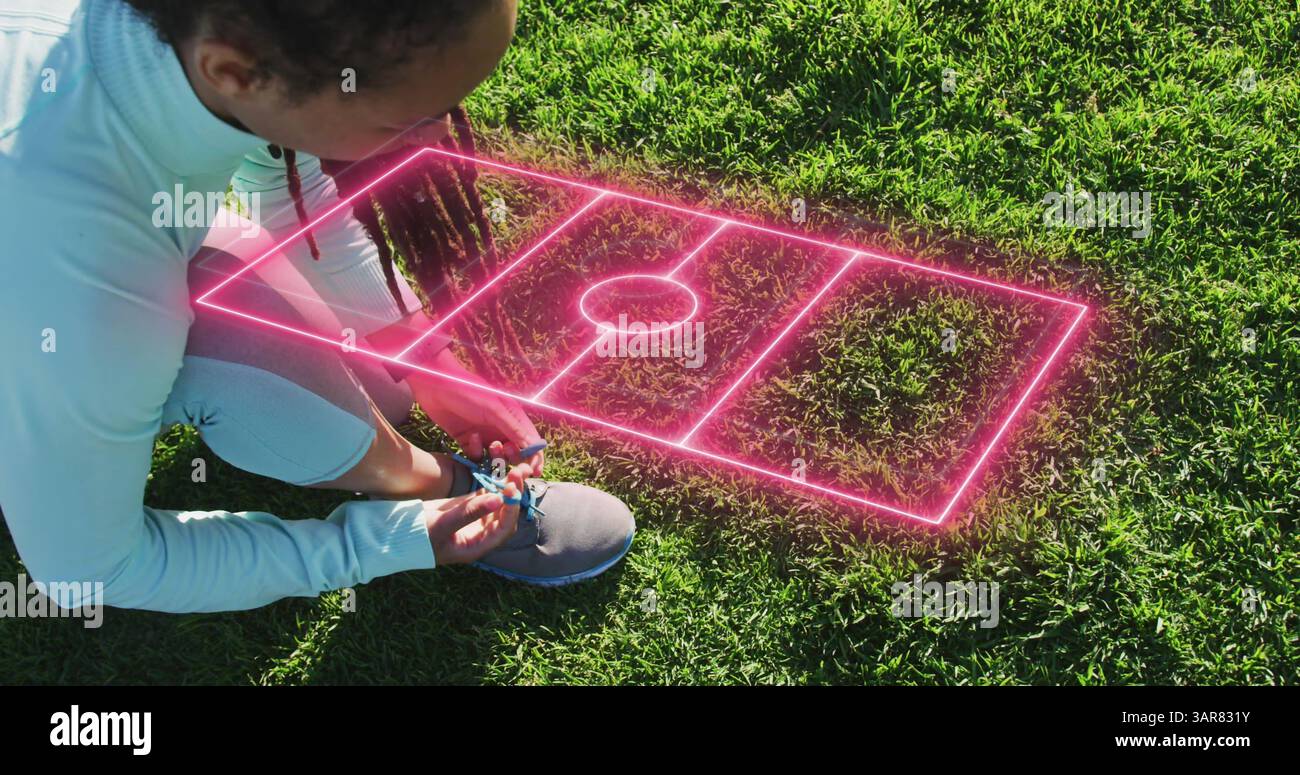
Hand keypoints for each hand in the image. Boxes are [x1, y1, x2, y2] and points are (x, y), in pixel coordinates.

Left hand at [409, 349, 544, 473]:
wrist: (433, 385)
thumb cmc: (468, 391)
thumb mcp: (494, 409)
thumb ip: (514, 429)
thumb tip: (534, 448)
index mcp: (513, 417)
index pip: (531, 441)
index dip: (534, 457)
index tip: (533, 472)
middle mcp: (501, 427)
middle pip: (515, 453)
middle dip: (514, 461)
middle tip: (508, 466)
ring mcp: (484, 435)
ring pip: (495, 457)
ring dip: (494, 457)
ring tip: (489, 446)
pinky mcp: (466, 440)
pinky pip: (476, 456)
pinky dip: (475, 451)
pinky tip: (469, 437)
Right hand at [424, 462, 531, 563]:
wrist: (396, 528)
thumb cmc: (417, 533)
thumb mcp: (443, 524)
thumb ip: (470, 512)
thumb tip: (498, 499)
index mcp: (477, 545)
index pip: (503, 530)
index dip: (511, 510)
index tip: (512, 490)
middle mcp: (481, 532)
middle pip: (505, 513)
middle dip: (514, 493)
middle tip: (518, 472)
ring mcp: (475, 517)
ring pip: (499, 500)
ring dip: (507, 484)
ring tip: (515, 466)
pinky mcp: (468, 503)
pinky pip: (486, 491)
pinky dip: (494, 479)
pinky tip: (500, 465)